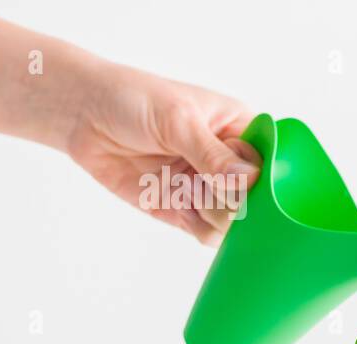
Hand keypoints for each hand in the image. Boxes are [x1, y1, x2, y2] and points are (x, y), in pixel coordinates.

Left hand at [65, 63, 260, 245]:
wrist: (82, 115)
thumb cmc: (133, 99)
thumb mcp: (177, 119)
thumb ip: (213, 154)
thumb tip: (250, 180)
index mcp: (241, 130)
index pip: (274, 162)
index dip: (270, 180)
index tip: (254, 189)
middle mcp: (231, 162)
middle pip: (259, 199)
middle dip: (241, 204)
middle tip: (211, 191)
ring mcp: (209, 187)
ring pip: (235, 220)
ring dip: (217, 216)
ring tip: (188, 193)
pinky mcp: (185, 209)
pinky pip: (209, 232)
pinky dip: (203, 229)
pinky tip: (183, 209)